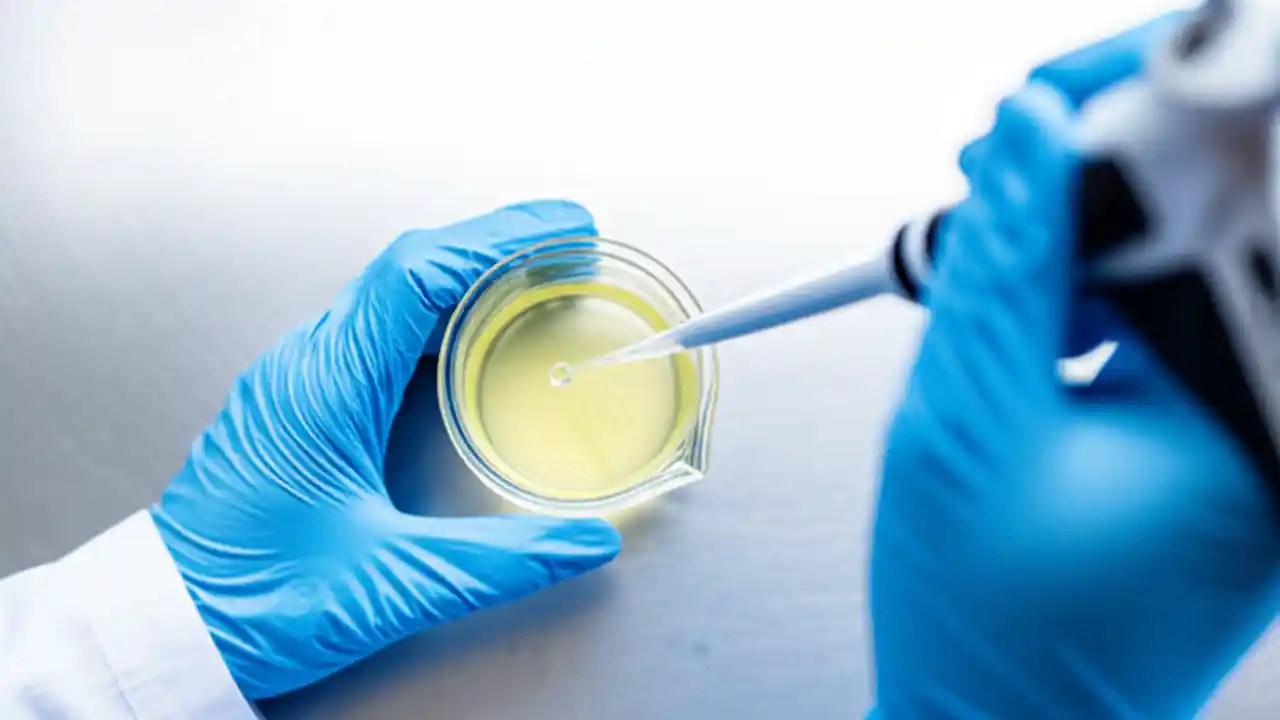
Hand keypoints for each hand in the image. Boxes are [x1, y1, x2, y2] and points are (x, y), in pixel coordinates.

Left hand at [151, 201, 620, 700]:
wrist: (170, 625)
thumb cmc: (253, 601)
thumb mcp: (389, 583)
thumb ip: (498, 563)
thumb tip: (586, 543)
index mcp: (325, 387)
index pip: (417, 275)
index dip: (498, 240)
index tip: (562, 230)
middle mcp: (306, 365)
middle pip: (408, 268)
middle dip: (495, 246)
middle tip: (567, 247)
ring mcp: (298, 378)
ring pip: (391, 294)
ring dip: (466, 276)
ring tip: (534, 282)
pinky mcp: (300, 401)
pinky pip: (376, 328)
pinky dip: (436, 314)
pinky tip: (471, 340)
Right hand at [871, 21, 1279, 718]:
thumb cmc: (980, 622)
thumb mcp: (965, 419)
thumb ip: (1002, 266)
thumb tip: (1031, 141)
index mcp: (1253, 431)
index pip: (1219, 226)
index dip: (1123, 152)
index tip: (1041, 127)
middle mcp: (1279, 440)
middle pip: (1212, 251)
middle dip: (1100, 209)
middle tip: (1005, 206)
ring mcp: (1265, 453)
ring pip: (1195, 291)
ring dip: (1100, 265)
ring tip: (1016, 301)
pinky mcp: (1237, 459)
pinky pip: (1189, 344)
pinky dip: (1115, 316)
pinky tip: (1052, 339)